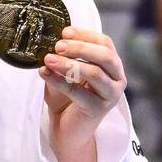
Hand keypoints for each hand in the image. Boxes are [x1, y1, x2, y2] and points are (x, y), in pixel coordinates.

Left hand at [40, 26, 125, 144]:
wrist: (67, 128)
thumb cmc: (67, 98)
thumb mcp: (65, 71)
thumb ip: (64, 56)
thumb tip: (52, 40)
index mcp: (112, 65)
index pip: (105, 43)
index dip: (86, 34)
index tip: (64, 32)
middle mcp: (116, 79)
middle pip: (105, 56)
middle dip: (80, 48)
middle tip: (58, 45)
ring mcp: (110, 95)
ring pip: (95, 73)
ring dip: (69, 64)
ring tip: (48, 59)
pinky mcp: (98, 110)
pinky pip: (78, 92)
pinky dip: (59, 81)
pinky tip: (44, 74)